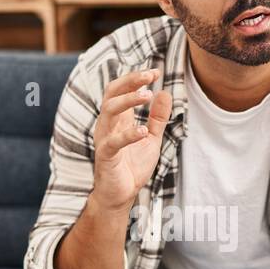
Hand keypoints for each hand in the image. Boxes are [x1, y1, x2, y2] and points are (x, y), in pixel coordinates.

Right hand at [90, 67, 171, 211]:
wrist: (120, 196)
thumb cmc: (132, 167)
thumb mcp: (151, 139)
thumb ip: (157, 118)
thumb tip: (165, 92)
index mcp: (117, 119)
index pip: (120, 89)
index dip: (136, 78)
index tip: (156, 72)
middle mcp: (108, 124)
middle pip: (112, 93)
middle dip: (130, 81)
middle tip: (150, 76)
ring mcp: (104, 139)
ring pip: (109, 111)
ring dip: (128, 100)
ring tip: (147, 96)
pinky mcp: (105, 157)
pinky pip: (113, 142)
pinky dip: (128, 135)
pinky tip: (143, 131)